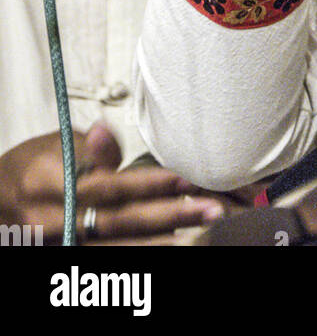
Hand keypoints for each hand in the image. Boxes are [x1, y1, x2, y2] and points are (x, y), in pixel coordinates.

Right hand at [0, 123, 226, 244]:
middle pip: (116, 221)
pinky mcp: (64, 257)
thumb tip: (107, 132)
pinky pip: (106, 259)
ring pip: (114, 248)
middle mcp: (49, 218)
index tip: (185, 179)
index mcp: (45, 181)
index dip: (148, 184)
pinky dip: (138, 253)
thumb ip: (90, 148)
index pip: (106, 186)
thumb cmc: (31, 167)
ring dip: (160, 241)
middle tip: (208, 209)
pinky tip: (169, 245)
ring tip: (199, 231)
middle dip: (167, 216)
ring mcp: (55, 244)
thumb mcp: (54, 144)